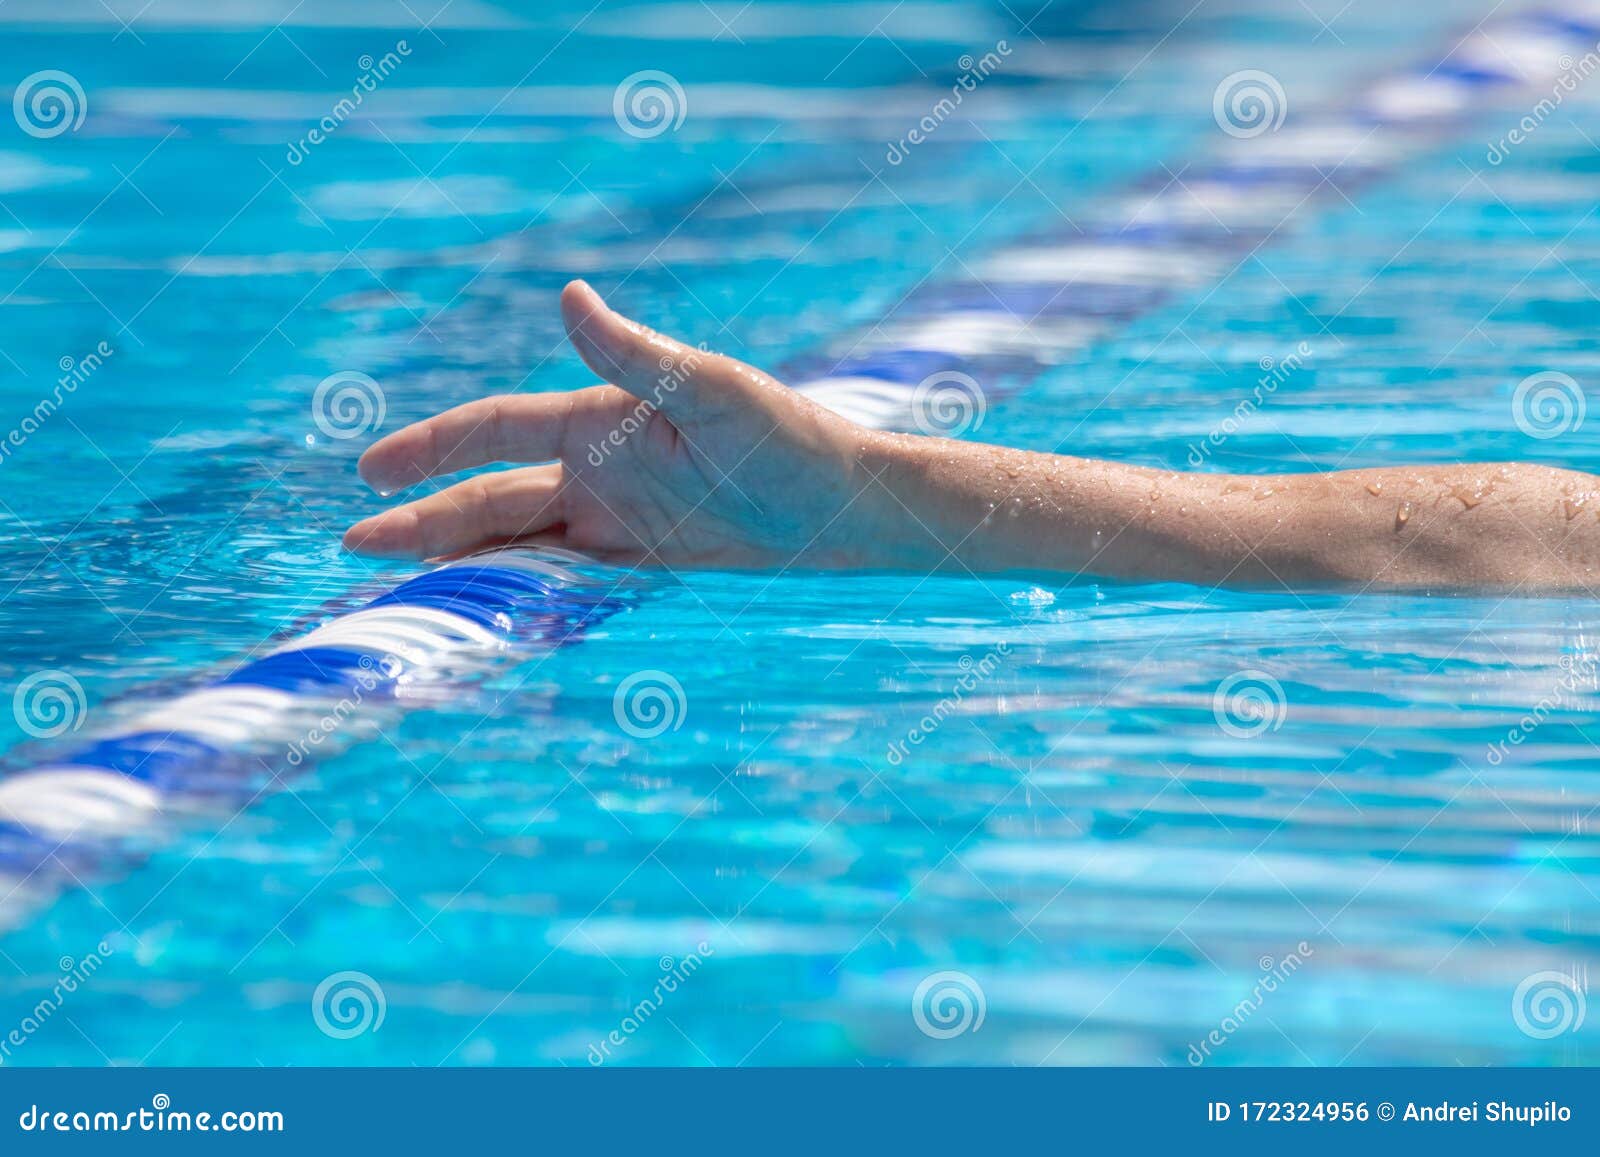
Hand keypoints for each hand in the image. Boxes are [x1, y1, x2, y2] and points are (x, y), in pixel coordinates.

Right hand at [344, 281, 894, 569]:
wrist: (842, 506)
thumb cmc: (786, 436)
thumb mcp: (712, 392)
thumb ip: (636, 356)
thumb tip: (570, 295)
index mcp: (599, 420)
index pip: (496, 431)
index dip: (430, 448)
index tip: (369, 471)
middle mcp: (596, 468)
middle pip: (490, 496)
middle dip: (421, 520)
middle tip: (354, 544)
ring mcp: (614, 516)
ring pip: (517, 541)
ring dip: (458, 561)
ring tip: (395, 589)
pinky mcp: (639, 561)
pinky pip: (561, 580)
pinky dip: (516, 594)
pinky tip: (478, 614)